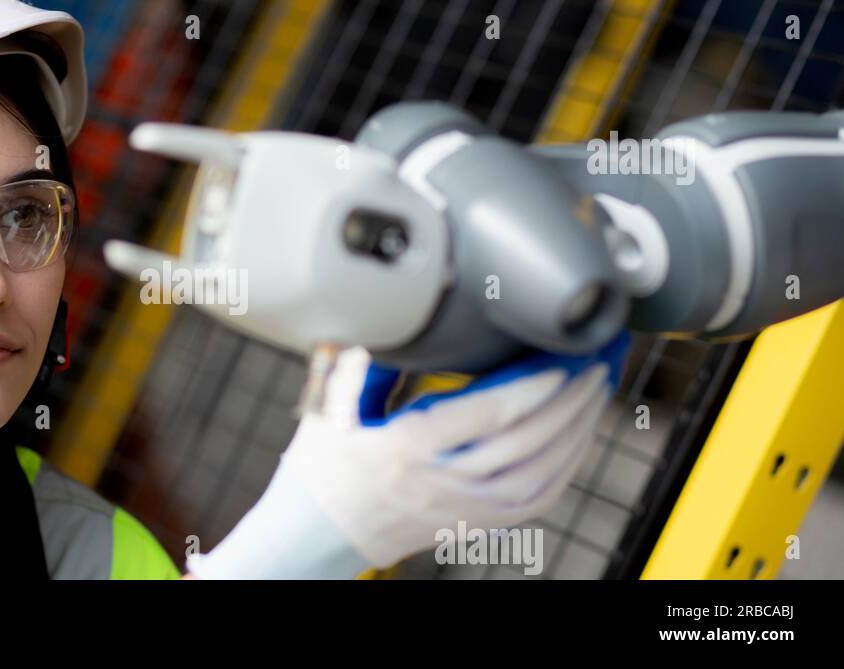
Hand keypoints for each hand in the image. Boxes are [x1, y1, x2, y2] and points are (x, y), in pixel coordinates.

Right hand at [184, 331, 630, 578]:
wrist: (317, 533)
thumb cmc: (323, 469)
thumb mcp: (329, 406)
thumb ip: (364, 359)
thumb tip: (390, 314)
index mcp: (404, 448)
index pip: (485, 416)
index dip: (534, 386)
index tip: (562, 358)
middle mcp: (440, 484)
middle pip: (526, 441)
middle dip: (572, 398)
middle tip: (597, 358)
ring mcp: (462, 509)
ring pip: (541, 472)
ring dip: (579, 428)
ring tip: (598, 387)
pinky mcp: (475, 523)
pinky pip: (538, 499)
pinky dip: (568, 466)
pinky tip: (581, 436)